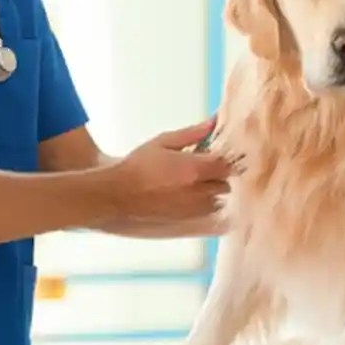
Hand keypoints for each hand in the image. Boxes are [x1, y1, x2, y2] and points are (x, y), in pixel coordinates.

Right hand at [115, 119, 239, 223]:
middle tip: (202, 168)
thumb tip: (211, 123)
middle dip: (217, 175)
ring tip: (193, 183)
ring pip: (218, 200)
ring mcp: (193, 209)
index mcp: (195, 169)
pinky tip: (187, 196)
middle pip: (225, 183)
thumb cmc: (138, 166)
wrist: (117, 195)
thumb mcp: (163, 142)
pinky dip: (203, 205)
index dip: (222, 159)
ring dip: (212, 192)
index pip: (226, 165)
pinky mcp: (186, 221)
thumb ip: (191, 134)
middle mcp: (199, 191)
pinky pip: (206, 213)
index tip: (213, 156)